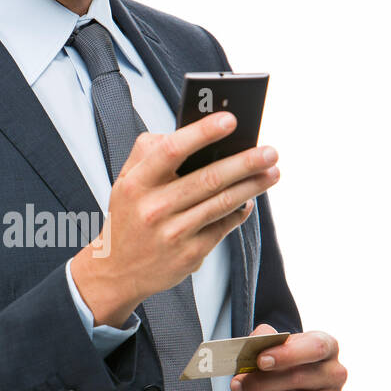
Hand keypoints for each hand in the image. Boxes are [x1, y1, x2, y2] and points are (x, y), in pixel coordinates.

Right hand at [70, 111, 279, 326]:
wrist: (118, 271)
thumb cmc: (129, 217)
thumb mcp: (125, 181)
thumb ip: (149, 152)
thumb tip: (192, 132)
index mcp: (136, 183)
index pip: (172, 150)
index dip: (203, 132)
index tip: (231, 119)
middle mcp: (154, 209)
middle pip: (208, 179)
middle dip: (245, 163)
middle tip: (270, 151)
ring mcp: (173, 234)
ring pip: (222, 203)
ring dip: (253, 186)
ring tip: (272, 172)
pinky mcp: (190, 254)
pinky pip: (223, 226)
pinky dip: (240, 211)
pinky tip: (250, 200)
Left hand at [230, 323, 346, 390]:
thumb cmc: (283, 364)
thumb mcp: (274, 347)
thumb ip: (264, 339)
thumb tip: (257, 340)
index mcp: (328, 347)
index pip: (315, 347)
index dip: (287, 354)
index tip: (260, 361)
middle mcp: (336, 374)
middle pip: (298, 378)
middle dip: (261, 383)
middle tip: (238, 385)